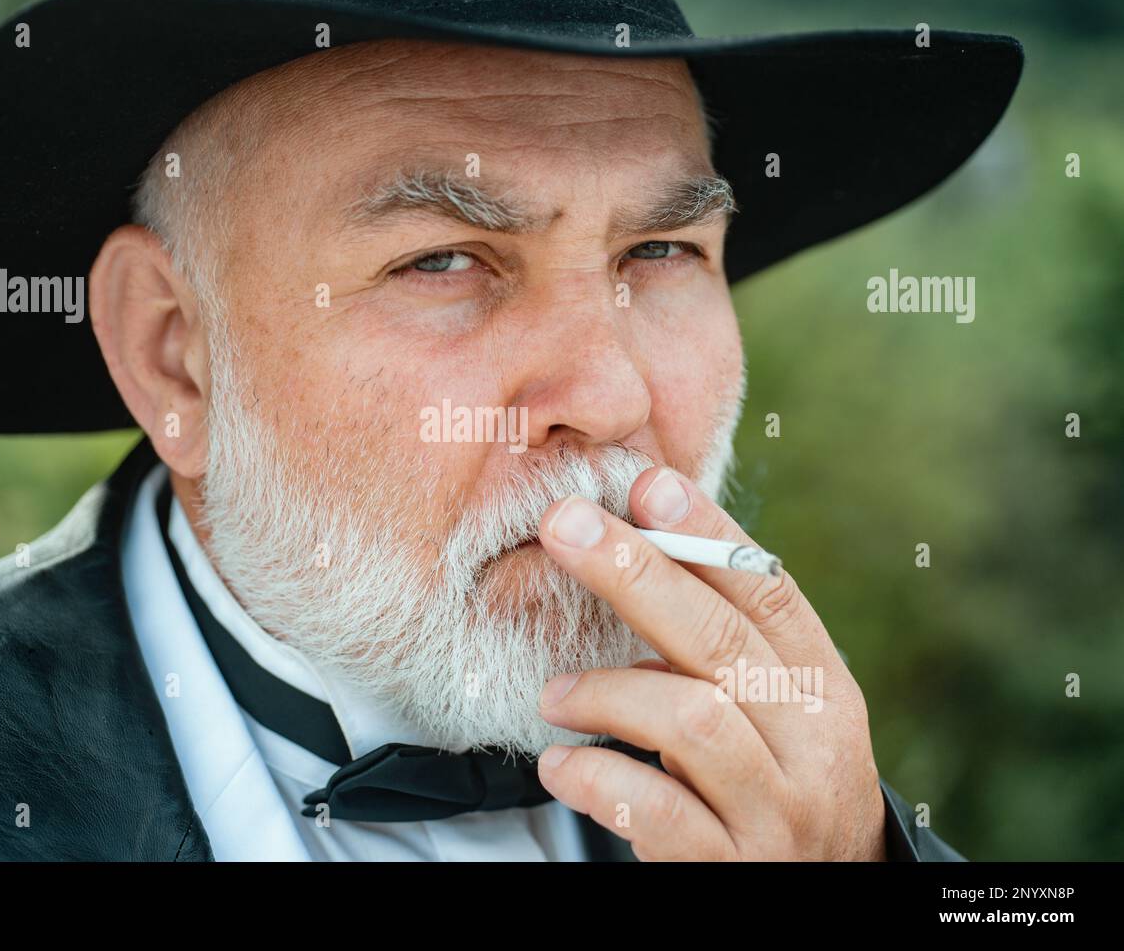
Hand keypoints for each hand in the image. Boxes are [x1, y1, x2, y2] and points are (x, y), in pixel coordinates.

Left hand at [534, 465, 886, 860]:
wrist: (828, 898)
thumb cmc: (775, 782)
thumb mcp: (774, 711)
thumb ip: (720, 645)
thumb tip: (635, 539)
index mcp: (822, 688)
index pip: (769, 594)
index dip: (708, 533)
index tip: (646, 483)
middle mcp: (812, 744)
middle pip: (719, 639)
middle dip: (636, 574)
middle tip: (565, 529)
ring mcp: (777, 810)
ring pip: (690, 718)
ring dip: (605, 691)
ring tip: (552, 696)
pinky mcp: (732, 869)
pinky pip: (656, 810)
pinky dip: (596, 778)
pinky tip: (559, 767)